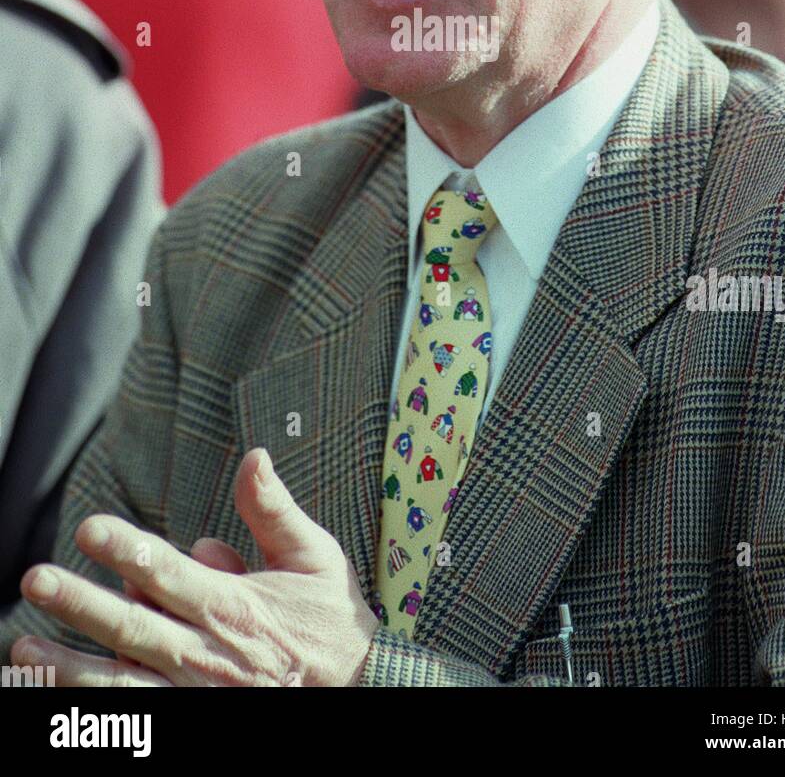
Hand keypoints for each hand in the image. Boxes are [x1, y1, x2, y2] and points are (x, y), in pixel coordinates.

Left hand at [10, 448, 378, 686]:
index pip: (171, 574)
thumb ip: (274, 509)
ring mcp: (195, 698)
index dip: (128, 550)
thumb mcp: (315, 555)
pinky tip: (51, 689)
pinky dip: (92, 707)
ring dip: (69, 665)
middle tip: (36, 579)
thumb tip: (254, 455)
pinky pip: (133, 717)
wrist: (359, 693)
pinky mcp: (190, 722)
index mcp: (235, 607)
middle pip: (134, 627)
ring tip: (23, 643)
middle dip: (81, 604)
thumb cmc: (331, 620)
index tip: (89, 528)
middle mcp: (208, 655)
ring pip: (120, 683)